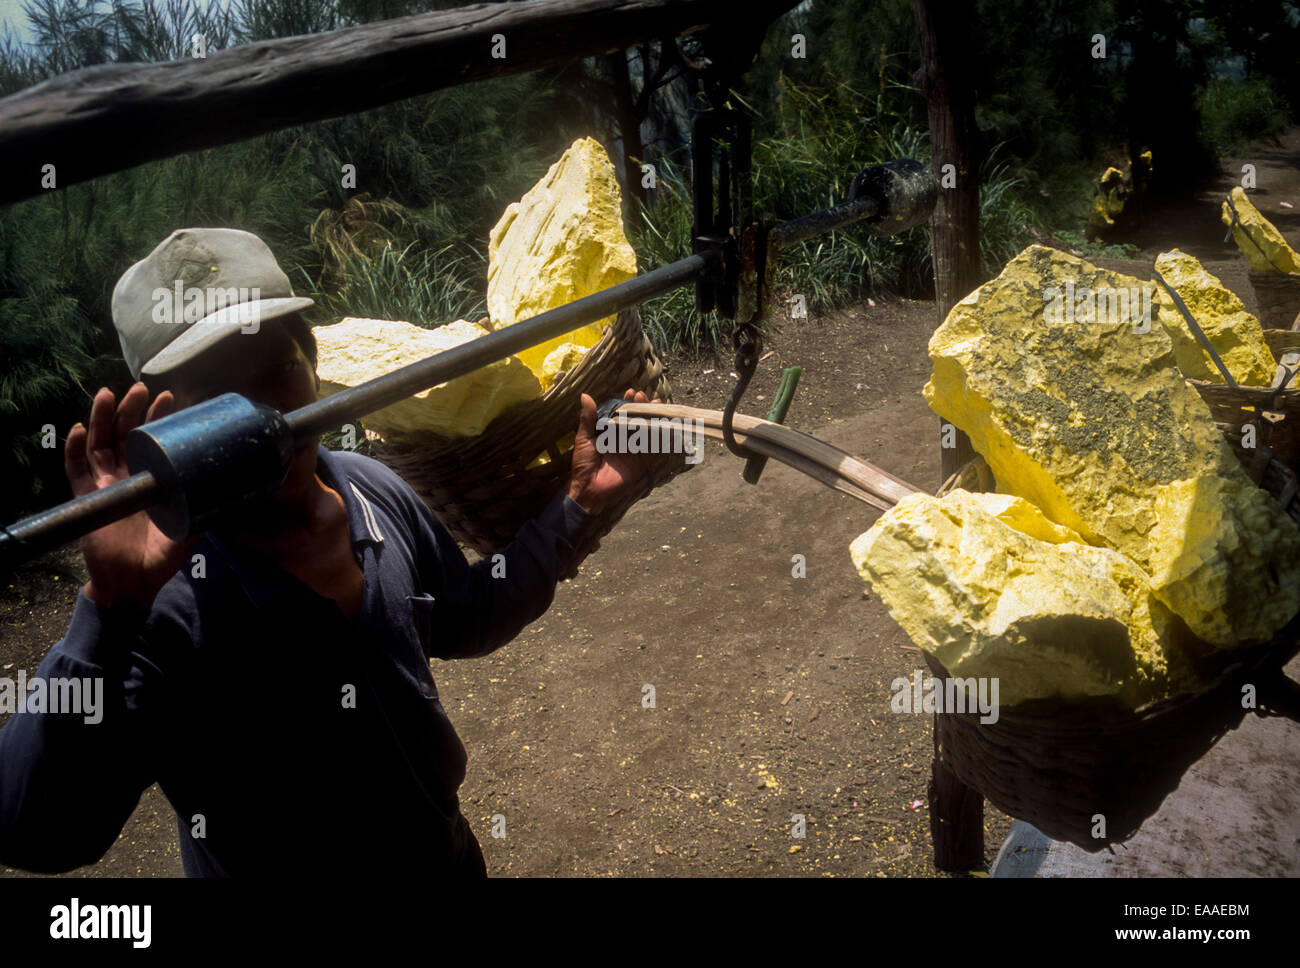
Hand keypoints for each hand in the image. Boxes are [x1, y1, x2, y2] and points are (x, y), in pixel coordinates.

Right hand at [66, 383, 201, 610]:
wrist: (133, 584)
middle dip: (131, 410)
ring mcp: (103, 485)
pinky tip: (79, 430)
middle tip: (141, 389)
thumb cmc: (161, 557)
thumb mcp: (190, 530)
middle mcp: (125, 477)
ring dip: (101, 418)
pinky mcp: (84, 498)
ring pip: (98, 443)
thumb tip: (236, 492)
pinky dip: (74, 448)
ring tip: (109, 394)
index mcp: (150, 481)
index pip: (152, 442)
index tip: (170, 398)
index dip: (158, 419)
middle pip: (123, 434)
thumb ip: (205, 511)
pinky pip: (74, 469)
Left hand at [567, 389, 662, 515]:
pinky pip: (654, 448)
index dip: (627, 402)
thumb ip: (588, 419)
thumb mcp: (583, 439)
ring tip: (657, 405)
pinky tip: (666, 425)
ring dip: (653, 418)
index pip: (622, 413)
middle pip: (637, 419)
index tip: (631, 392)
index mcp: (610, 432)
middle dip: (642, 407)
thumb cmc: (583, 464)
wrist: (589, 488)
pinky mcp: (642, 462)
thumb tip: (585, 396)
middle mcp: (624, 439)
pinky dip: (661, 438)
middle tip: (644, 396)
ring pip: (647, 430)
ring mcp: (634, 450)